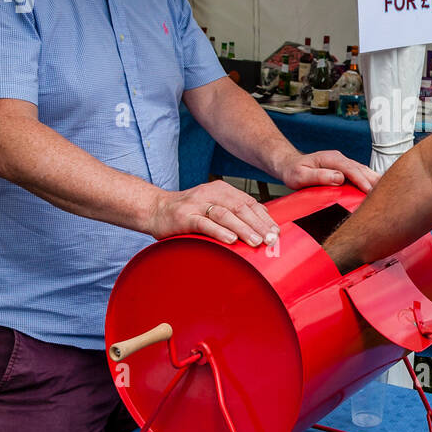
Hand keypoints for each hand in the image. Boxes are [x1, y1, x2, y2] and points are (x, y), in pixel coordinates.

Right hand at [147, 180, 278, 245]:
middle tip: (270, 239)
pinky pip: (204, 223)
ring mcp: (197, 204)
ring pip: (225, 215)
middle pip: (240, 208)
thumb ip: (234, 211)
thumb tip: (262, 221)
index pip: (248, 202)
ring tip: (256, 242)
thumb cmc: (188, 212)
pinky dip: (219, 232)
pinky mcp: (184, 216)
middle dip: (258, 225)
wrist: (155, 210)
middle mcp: (210, 193)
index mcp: (221, 190)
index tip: (276, 232)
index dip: (264, 217)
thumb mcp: (213, 206)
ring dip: (243, 228)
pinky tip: (231, 240)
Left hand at [278, 149, 379, 193]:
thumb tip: (339, 178)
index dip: (362, 180)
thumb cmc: (293, 171)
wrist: (289, 165)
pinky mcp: (344, 170)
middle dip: (375, 180)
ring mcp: (343, 164)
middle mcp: (340, 159)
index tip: (370, 191)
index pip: (351, 169)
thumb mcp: (300, 176)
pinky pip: (360, 175)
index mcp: (331, 158)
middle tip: (388, 194)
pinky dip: (370, 181)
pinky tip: (378, 190)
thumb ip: (319, 176)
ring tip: (388, 192)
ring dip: (375, 181)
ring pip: (364, 171)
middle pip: (362, 169)